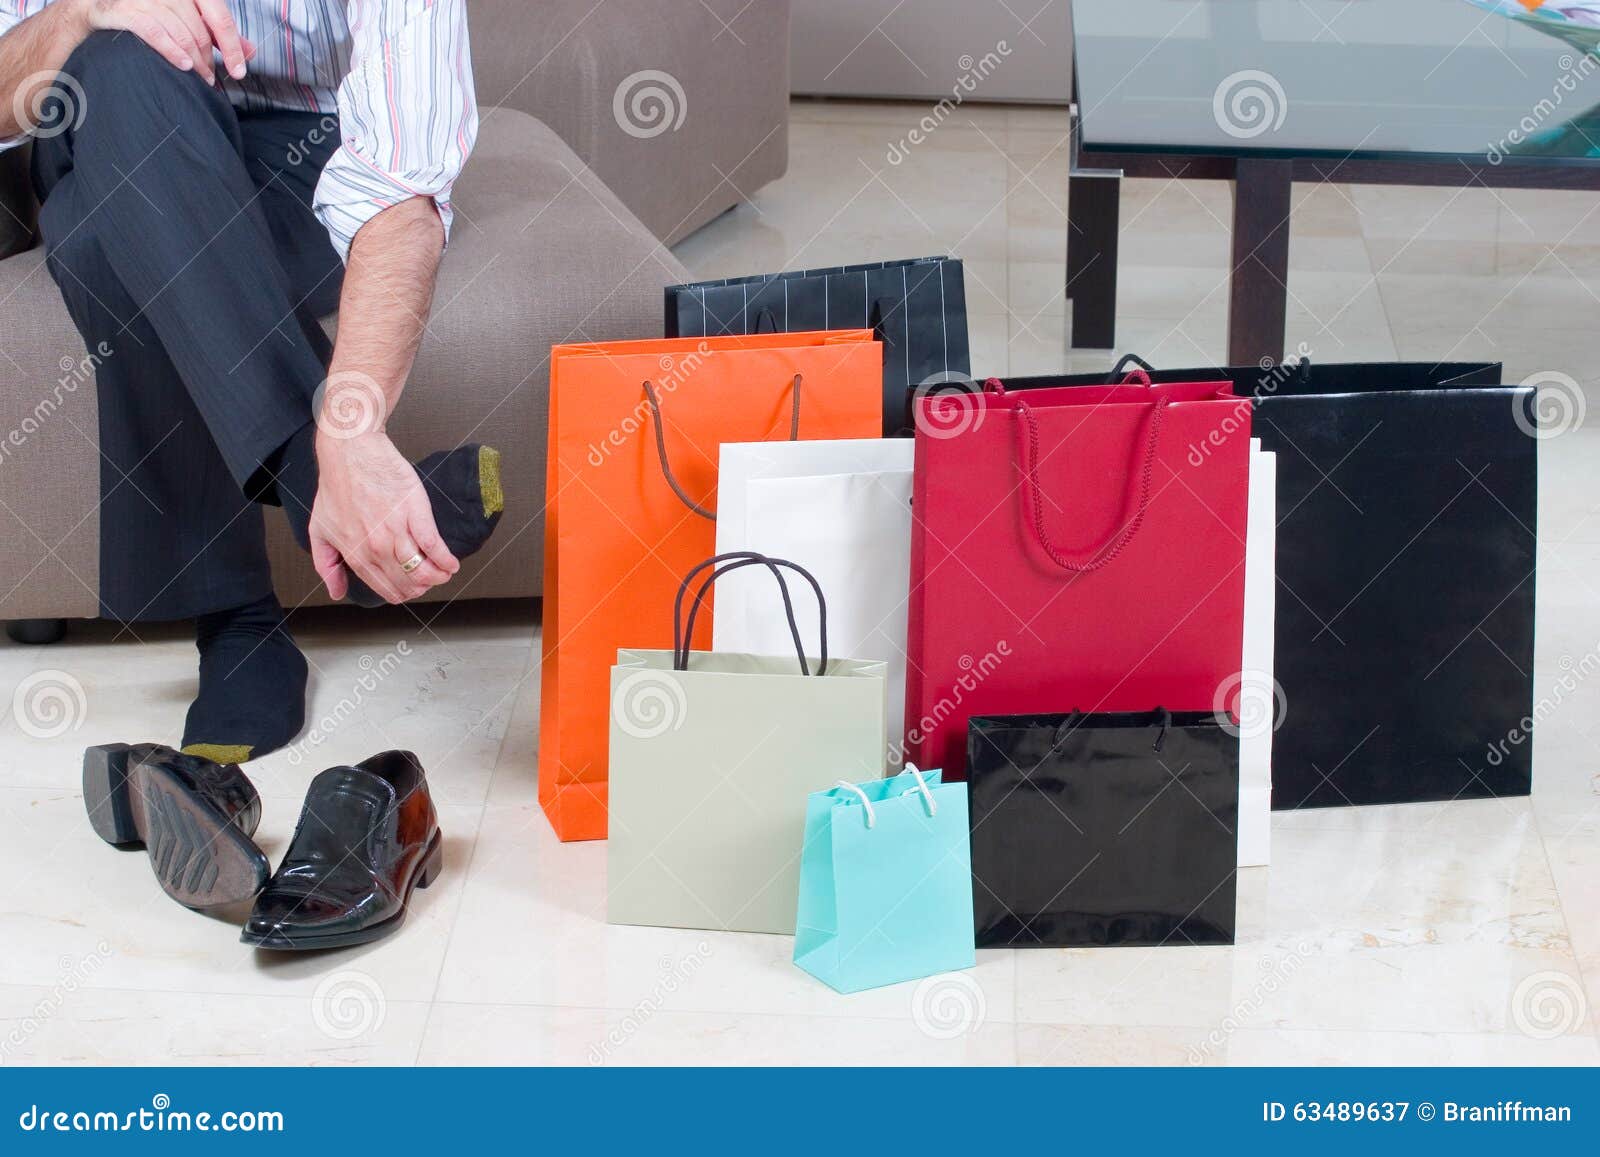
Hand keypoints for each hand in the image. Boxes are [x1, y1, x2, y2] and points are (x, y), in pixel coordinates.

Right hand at [78, 0, 253, 85]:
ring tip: (198, 77)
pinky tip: (182, 65)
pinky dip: (170, 48)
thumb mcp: (184, 22)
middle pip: (198, 26)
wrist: (93, 11)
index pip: (218, 14)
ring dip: (194, 59)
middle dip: (209, 57)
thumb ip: (215, 34)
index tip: (239, 71)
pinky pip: (151, 28)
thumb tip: (250, 51)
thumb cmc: (144, 17)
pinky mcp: (117, 9)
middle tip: (211, 78)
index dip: (232, 45)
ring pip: (179, 29)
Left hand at [308, 431, 460, 604]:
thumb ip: (326, 564)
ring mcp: (396, 532)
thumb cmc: (337, 484)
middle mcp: (376, 548)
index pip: (387, 590)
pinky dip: (446, 560)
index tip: (412, 588)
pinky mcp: (414, 514)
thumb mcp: (320, 529)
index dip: (404, 594)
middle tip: (430, 578)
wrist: (350, 452)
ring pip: (423, 572)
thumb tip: (336, 591)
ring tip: (444, 571)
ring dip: (438, 576)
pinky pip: (434, 548)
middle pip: (409, 585)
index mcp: (356, 554)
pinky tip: (451, 563)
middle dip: (423, 587)